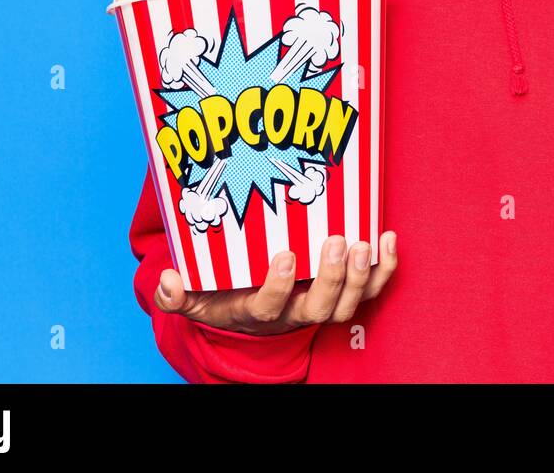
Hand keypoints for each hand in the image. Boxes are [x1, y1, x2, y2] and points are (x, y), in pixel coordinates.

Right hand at [154, 232, 397, 335]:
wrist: (257, 313)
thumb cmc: (227, 298)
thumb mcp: (197, 300)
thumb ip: (176, 295)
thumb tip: (165, 280)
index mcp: (260, 312)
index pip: (271, 307)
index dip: (280, 286)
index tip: (285, 255)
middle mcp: (296, 314)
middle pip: (319, 308)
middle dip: (331, 278)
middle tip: (335, 242)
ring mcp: (323, 305)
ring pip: (349, 304)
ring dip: (360, 276)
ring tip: (365, 242)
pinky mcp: (345, 294)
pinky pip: (370, 289)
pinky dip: (383, 268)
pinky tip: (387, 239)